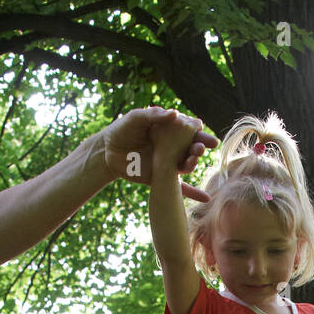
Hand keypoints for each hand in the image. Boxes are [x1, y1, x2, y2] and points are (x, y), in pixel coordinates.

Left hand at [101, 107, 216, 200]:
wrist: (108, 151)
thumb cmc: (122, 130)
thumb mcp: (136, 118)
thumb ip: (154, 115)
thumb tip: (176, 115)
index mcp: (169, 130)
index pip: (188, 128)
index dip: (197, 129)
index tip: (200, 130)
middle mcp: (172, 146)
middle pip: (191, 146)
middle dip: (199, 146)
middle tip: (200, 146)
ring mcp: (168, 162)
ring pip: (186, 164)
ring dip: (193, 163)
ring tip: (192, 160)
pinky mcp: (162, 178)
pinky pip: (180, 187)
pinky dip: (193, 193)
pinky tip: (205, 199)